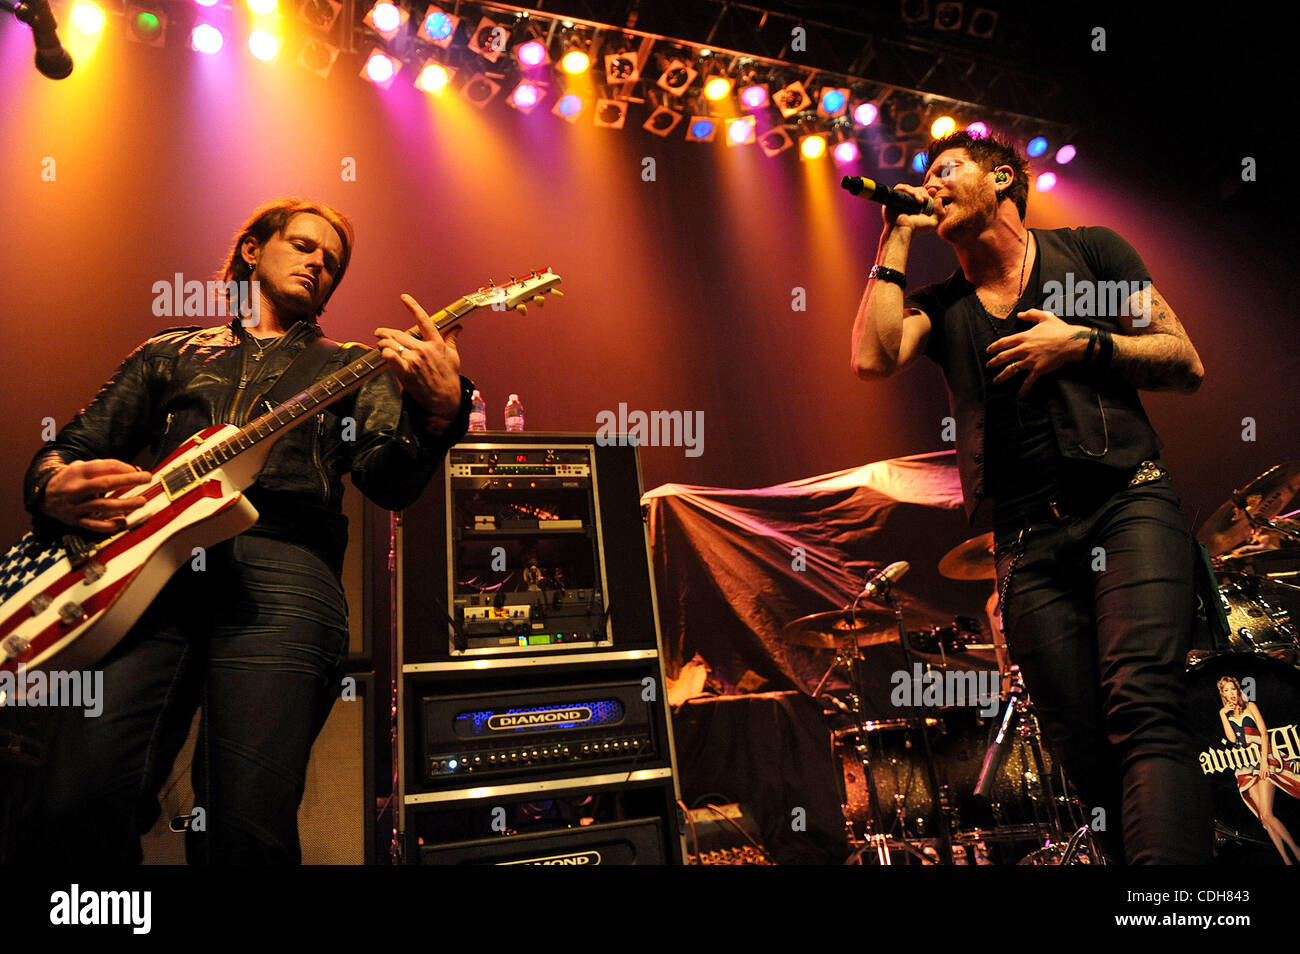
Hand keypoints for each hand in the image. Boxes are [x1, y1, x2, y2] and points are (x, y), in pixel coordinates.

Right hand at [42, 459, 149, 532]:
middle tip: (147, 478)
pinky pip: (94, 525)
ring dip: (125, 504)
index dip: (124, 468)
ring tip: (141, 501)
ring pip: (102, 506)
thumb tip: (132, 471)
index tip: (138, 471)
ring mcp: (75, 506)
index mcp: (77, 472)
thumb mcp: (81, 468)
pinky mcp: (75, 521)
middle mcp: (76, 488)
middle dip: (129, 480)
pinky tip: (123, 521)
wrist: (42, 495)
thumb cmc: (70, 480)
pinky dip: (110, 525)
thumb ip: (103, 469)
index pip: (104, 467)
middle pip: (105, 483)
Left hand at [374, 294, 463, 432]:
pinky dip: (384, 352)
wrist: (445, 399)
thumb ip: (452, 339)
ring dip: (383, 342)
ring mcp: (414, 360)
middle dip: (386, 333)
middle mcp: (424, 349)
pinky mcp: (406, 372)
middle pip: (400, 333)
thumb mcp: (454, 356)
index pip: (423, 320)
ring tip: (379, 344)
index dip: (413, 306)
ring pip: (392, 344)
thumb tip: (458, 328)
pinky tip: (382, 352)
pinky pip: (390, 357)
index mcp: (436, 343)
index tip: (404, 297)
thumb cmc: (450, 377)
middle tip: (379, 333)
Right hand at [882, 183, 938, 232]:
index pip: (924, 192)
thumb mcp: (934, 222)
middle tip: (926, 199)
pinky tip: (915, 199)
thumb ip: (941, 212)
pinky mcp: (894, 197)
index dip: (929, 191)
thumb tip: (939, 199)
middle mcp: (909, 201)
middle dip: (924, 192)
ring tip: (921, 201)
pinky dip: (909, 190)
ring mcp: (901, 199)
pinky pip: (901, 187)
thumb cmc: (917, 229)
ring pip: (910, 188)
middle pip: (917, 189)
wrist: (904, 231)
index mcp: (918, 205)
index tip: (933, 192)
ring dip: (917, 192)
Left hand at [985, 309, 1088, 397]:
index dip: (994, 347)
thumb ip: (1031, 314)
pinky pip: (1028, 382)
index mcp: (1024, 337)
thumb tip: (1020, 314)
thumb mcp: (1045, 317)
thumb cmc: (1059, 330)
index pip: (1004, 342)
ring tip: (995, 381)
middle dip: (994, 362)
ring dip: (1002, 376)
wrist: (1071, 342)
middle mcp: (1024, 349)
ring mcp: (1030, 360)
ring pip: (1011, 370)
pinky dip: (1023, 390)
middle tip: (988, 366)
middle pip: (1004, 357)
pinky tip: (1019, 396)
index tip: (988, 351)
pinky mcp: (1038, 370)